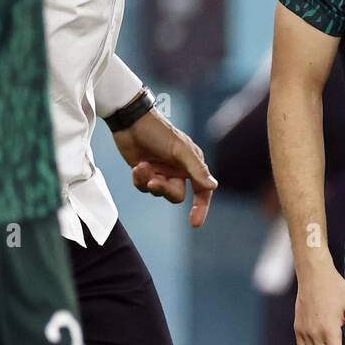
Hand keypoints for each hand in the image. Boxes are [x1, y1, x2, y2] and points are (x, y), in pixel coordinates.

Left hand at [112, 107, 217, 227]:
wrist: (130, 121)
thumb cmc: (158, 131)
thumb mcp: (179, 149)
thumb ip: (196, 168)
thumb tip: (213, 186)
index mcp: (192, 163)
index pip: (202, 190)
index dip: (201, 207)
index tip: (195, 224)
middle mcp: (179, 169)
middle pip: (176, 195)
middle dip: (164, 189)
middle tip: (153, 182)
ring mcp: (162, 171)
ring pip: (158, 192)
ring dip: (148, 181)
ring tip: (141, 166)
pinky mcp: (146, 171)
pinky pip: (144, 187)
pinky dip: (139, 179)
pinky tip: (136, 167)